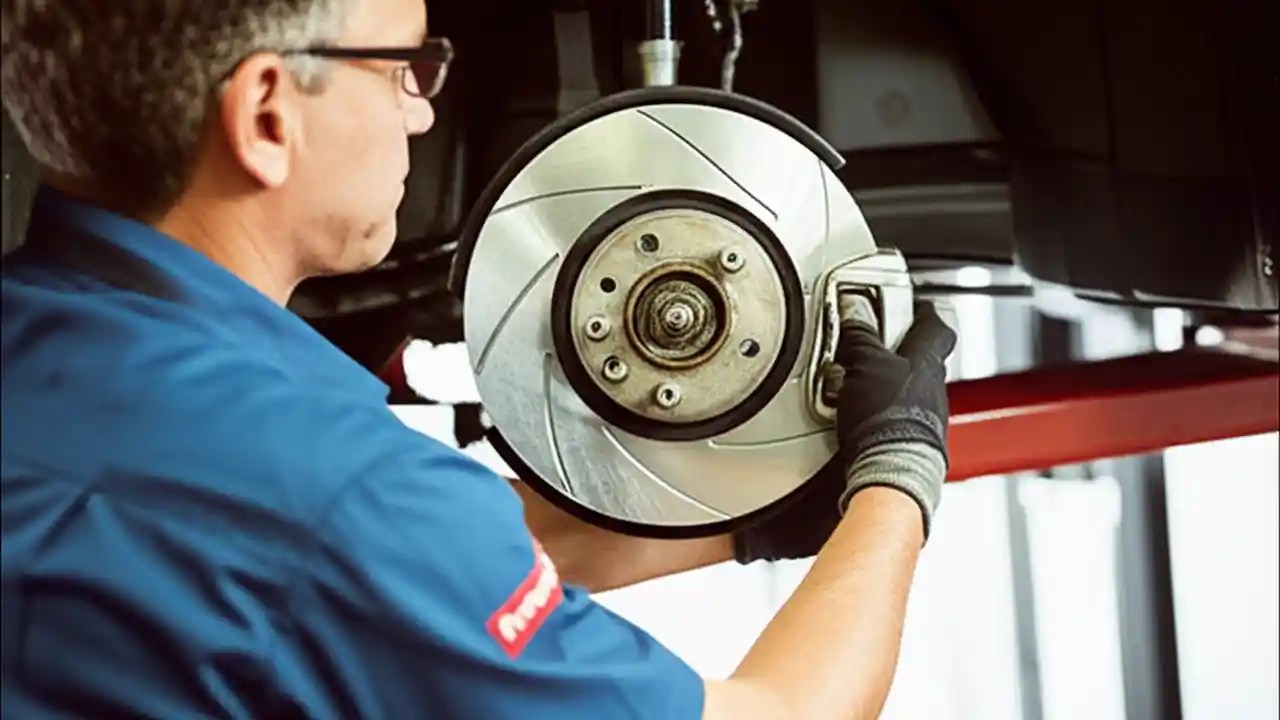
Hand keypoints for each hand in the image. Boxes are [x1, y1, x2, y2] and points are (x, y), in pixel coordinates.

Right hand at [733, 301, 955, 562]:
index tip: (916, 306)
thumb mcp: (863, 364)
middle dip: (900, 351)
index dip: (924, 313)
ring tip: (858, 383)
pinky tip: (863, 415)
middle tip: (876, 345)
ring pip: (912, 388)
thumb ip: (861, 338)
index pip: (935, 326)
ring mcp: (927, 416)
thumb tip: (856, 317)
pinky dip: (884, 411)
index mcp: (927, 360)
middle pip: (923, 358)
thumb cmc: (885, 418)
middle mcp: (934, 388)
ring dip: (889, 383)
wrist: (891, 470)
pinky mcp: (913, 440)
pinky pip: (900, 415)